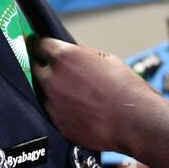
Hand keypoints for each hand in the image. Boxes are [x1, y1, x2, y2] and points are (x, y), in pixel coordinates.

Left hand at [29, 36, 160, 153]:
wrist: (133, 121)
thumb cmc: (125, 87)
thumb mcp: (105, 58)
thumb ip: (80, 55)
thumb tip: (70, 54)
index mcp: (63, 57)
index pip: (38, 45)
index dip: (42, 46)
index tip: (42, 48)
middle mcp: (51, 79)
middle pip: (34, 68)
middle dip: (43, 67)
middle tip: (57, 71)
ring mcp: (51, 103)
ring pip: (41, 91)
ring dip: (51, 90)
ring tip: (73, 94)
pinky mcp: (55, 123)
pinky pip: (51, 111)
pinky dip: (59, 108)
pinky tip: (76, 109)